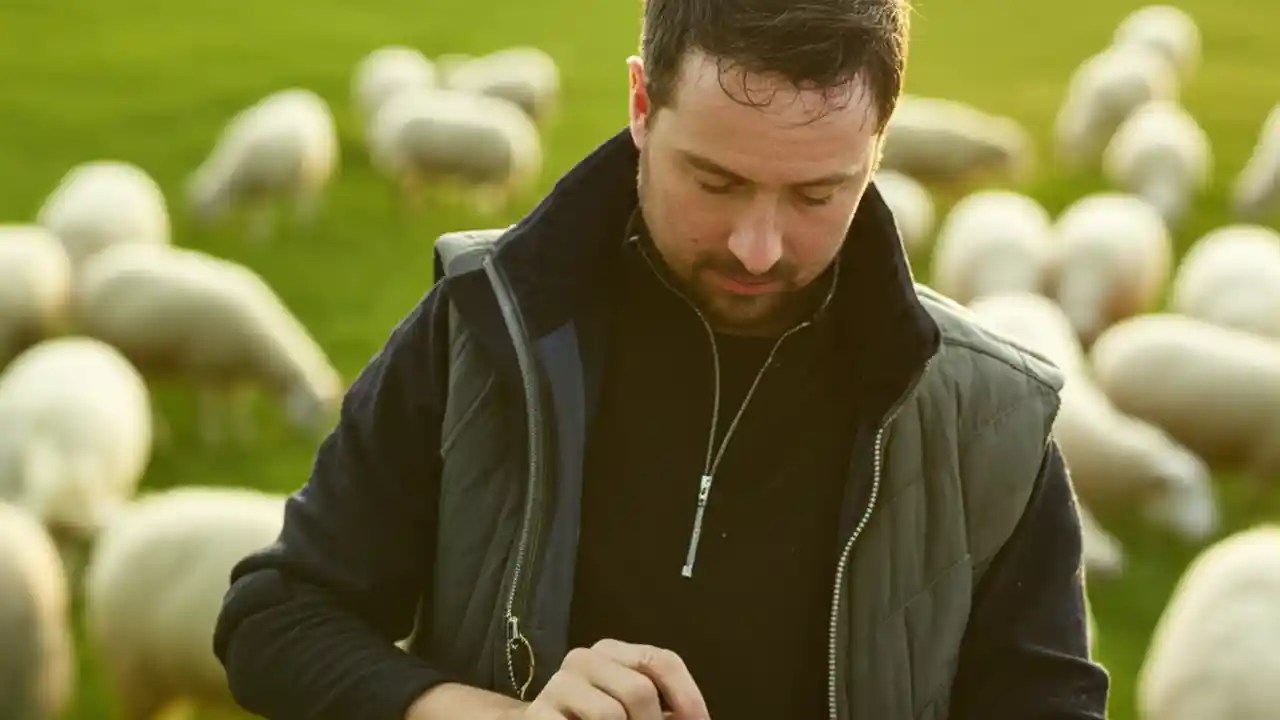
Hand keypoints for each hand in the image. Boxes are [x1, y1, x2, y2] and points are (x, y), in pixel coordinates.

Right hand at [518, 639, 710, 719]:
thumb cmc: (594, 718)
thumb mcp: (633, 707)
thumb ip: (663, 708)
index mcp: (613, 651)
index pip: (662, 661)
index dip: (688, 697)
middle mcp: (584, 659)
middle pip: (639, 690)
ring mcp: (558, 685)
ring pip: (610, 713)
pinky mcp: (537, 714)